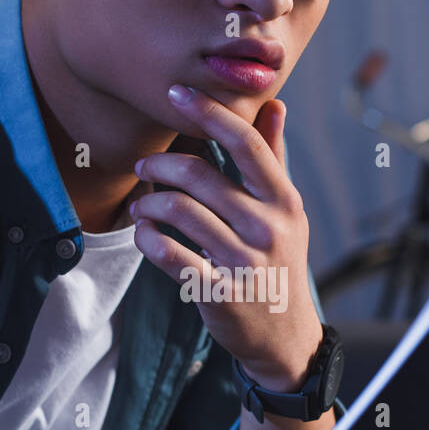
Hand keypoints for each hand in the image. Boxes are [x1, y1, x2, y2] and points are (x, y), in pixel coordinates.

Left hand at [129, 85, 323, 390]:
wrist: (285, 336)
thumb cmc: (279, 262)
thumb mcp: (286, 212)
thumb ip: (274, 158)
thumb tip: (275, 103)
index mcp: (284, 201)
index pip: (246, 144)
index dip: (209, 112)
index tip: (176, 93)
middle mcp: (268, 228)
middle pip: (201, 176)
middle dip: (161, 165)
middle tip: (144, 167)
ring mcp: (244, 262)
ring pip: (179, 213)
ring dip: (149, 204)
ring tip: (141, 207)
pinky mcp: (218, 293)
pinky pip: (169, 255)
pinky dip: (148, 238)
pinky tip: (144, 234)